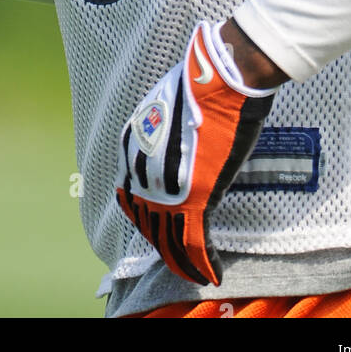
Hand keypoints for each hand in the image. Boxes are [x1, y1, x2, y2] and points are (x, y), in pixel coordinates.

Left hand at [115, 20, 278, 284]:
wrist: (220, 79)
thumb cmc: (202, 85)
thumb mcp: (168, 106)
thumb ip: (166, 131)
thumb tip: (178, 143)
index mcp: (132, 146)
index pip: (129, 195)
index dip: (145, 216)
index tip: (158, 225)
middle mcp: (140, 169)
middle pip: (147, 221)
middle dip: (161, 242)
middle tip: (176, 256)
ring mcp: (165, 185)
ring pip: (168, 237)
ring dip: (180, 259)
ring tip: (194, 271)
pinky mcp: (193, 197)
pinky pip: (193, 241)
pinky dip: (202, 262)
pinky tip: (212, 272)